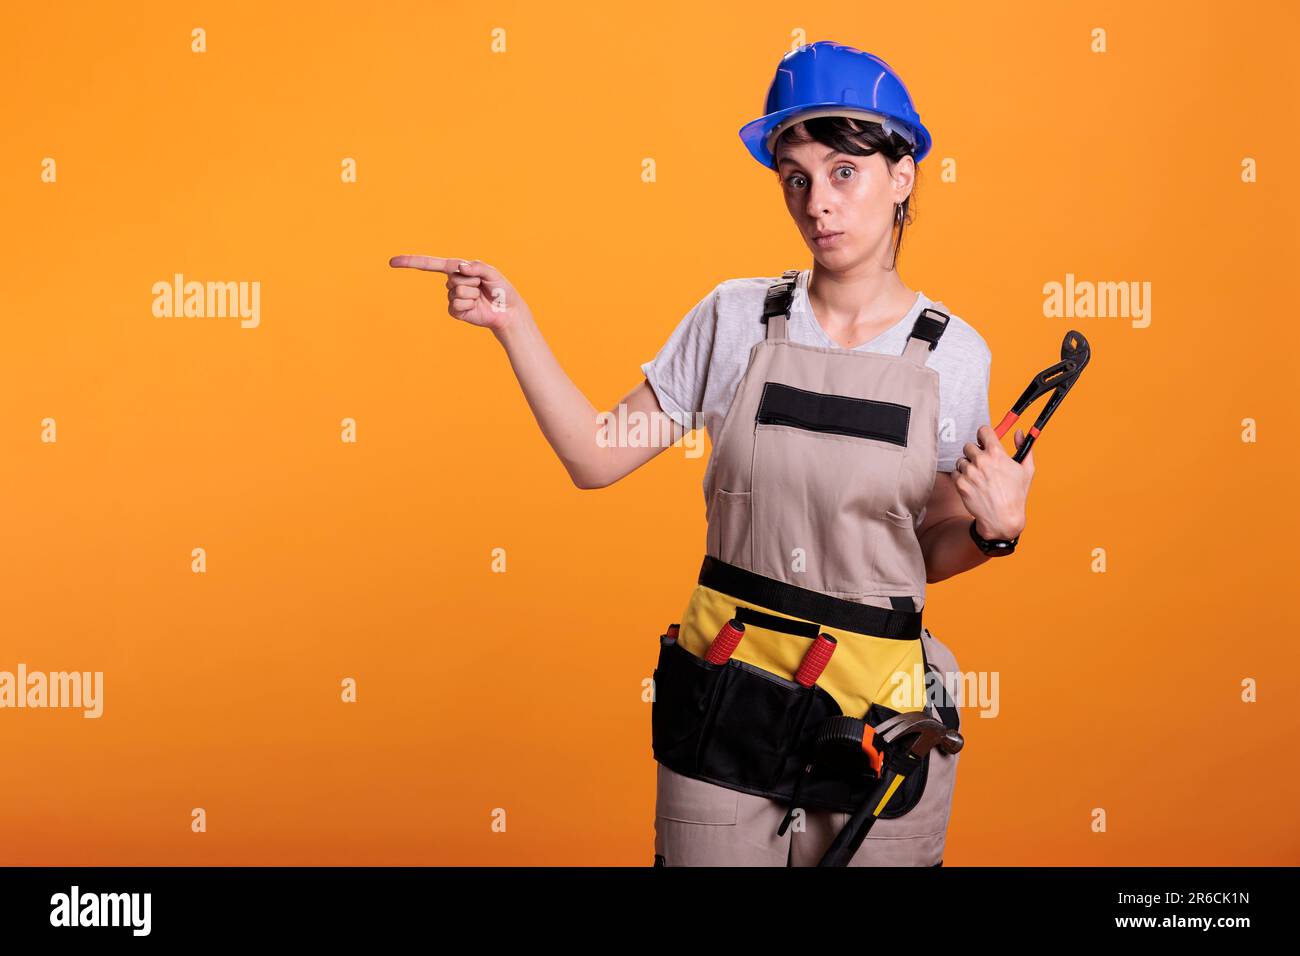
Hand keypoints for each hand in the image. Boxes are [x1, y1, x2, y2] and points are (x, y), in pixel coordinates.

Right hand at [388, 256, 531, 334]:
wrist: (506, 311)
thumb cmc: (500, 289)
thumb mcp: (492, 273)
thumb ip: (477, 267)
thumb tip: (460, 268)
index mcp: (457, 269)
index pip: (430, 264)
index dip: (411, 262)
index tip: (392, 262)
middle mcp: (452, 282)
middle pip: (454, 278)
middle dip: (473, 282)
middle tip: (483, 287)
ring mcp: (452, 297)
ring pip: (457, 292)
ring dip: (473, 294)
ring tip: (481, 297)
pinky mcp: (455, 311)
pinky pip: (456, 305)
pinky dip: (469, 306)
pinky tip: (476, 307)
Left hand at [952, 424, 1033, 539]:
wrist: (1002, 518)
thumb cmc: (1016, 495)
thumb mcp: (1027, 469)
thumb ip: (1024, 447)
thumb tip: (1019, 432)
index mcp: (997, 453)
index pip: (983, 431)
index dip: (984, 435)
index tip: (984, 441)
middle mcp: (981, 460)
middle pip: (969, 446)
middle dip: (975, 453)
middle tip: (983, 464)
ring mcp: (969, 472)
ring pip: (961, 460)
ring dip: (967, 466)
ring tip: (979, 478)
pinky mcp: (960, 484)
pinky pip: (955, 473)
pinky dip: (961, 478)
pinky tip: (973, 485)